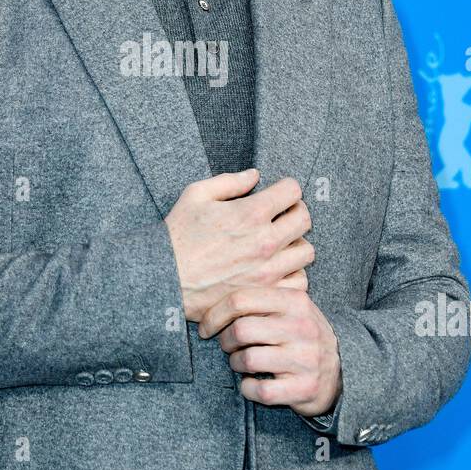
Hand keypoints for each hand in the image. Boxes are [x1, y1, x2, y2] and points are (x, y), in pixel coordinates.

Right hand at [164, 169, 313, 323]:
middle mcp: (265, 241)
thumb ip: (230, 181)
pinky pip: (298, 281)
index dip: (285, 188)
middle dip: (294, 212)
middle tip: (280, 217)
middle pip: (305, 218)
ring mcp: (268, 270)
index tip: (276, 195)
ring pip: (307, 251)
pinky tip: (276, 268)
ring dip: (295, 243)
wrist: (163, 280)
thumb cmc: (177, 236)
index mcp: (250, 213)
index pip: (293, 190)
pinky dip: (292, 273)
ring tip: (279, 244)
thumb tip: (255, 175)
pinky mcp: (265, 294)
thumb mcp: (195, 195)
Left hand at [197, 286, 341, 420]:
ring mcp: (305, 358)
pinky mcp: (304, 388)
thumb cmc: (302, 335)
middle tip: (227, 346)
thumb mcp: (290, 308)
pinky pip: (260, 390)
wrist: (342, 369)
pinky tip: (251, 383)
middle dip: (225, 341)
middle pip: (241, 330)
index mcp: (295, 301)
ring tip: (241, 362)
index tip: (207, 327)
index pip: (241, 299)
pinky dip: (247, 389)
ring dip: (236, 364)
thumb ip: (260, 299)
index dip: (214, 314)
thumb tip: (212, 299)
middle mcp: (302, 327)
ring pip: (248, 360)